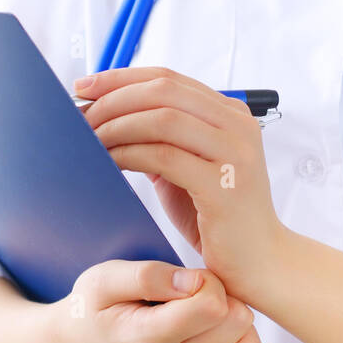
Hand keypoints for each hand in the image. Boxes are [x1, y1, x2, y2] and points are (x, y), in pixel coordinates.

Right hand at [55, 259, 269, 342]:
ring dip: (239, 327)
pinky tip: (224, 339)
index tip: (186, 281)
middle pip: (239, 324)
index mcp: (149, 341)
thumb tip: (194, 282)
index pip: (213, 305)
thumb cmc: (95, 310)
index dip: (207, 281)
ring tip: (210, 317)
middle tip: (196, 297)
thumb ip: (150, 274)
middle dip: (225, 298)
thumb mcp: (106, 278)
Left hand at [75, 66, 285, 301]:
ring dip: (117, 125)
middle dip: (113, 99)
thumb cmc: (218, 218)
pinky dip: (128, 154)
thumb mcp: (188, 167)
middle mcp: (237, 125)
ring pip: (162, 118)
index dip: (121, 78)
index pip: (168, 78)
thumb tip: (106, 115)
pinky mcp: (224, 185)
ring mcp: (234, 152)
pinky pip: (164, 156)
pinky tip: (108, 162)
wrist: (261, 264)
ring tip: (89, 140)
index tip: (83, 87)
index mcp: (231, 113)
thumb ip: (161, 139)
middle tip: (80, 117)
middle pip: (163, 91)